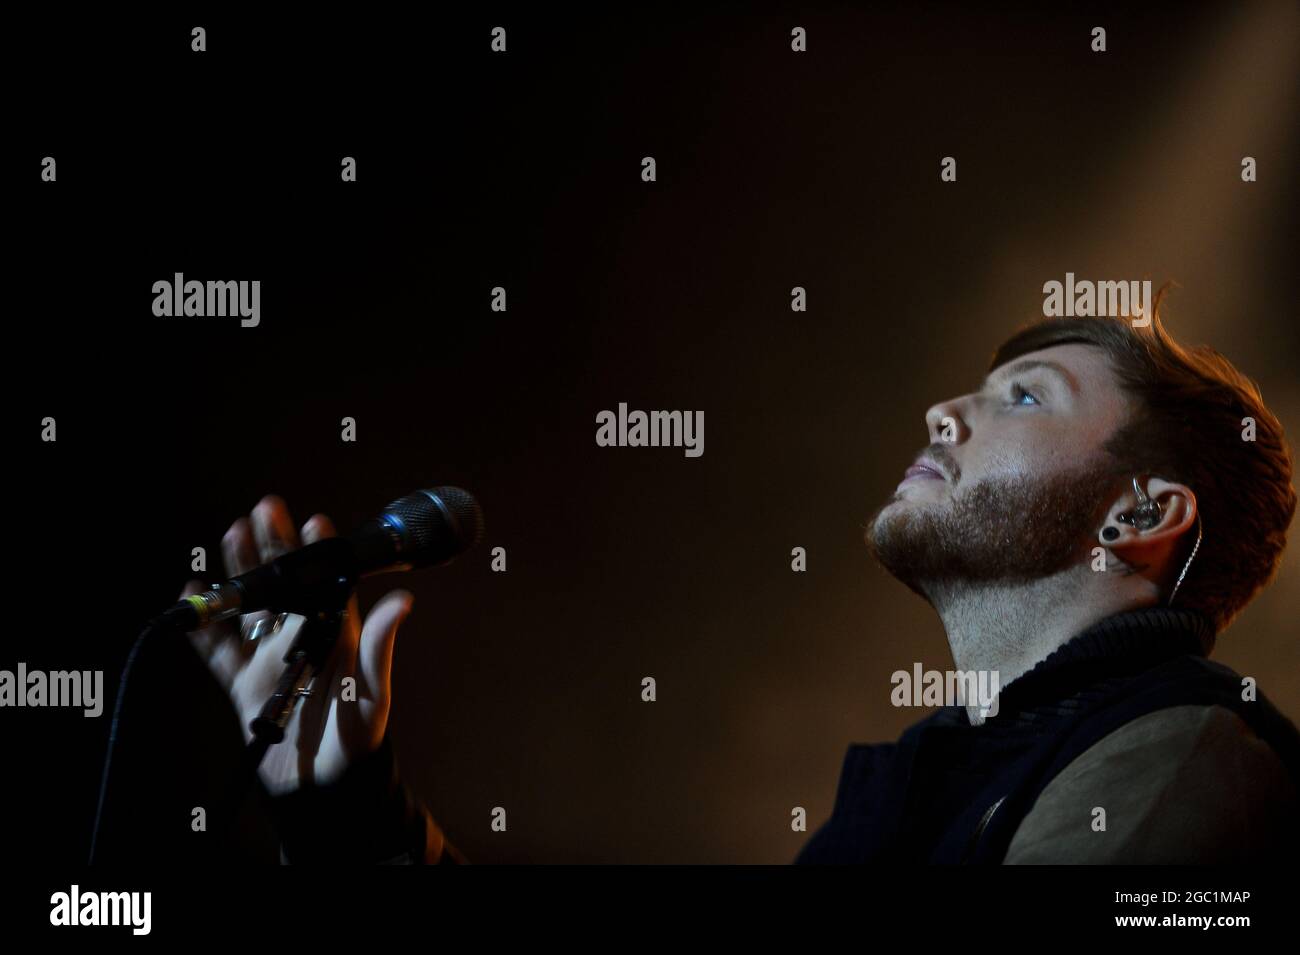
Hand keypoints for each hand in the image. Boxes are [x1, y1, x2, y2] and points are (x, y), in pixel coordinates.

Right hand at [179, 494, 413, 796]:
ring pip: (251, 606)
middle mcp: (301, 640)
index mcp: (335, 636)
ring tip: (233, 534)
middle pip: (284, 585)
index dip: (319, 553)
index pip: (327, 584)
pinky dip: (205, 625)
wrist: (323, 789)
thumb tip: (403, 600)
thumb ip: (378, 644)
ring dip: (241, 573)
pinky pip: (219, 649)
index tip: (312, 522)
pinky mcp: (244, 685)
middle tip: (264, 510)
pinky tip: (195, 592)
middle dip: (273, 548)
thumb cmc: (357, 741)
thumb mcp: (372, 691)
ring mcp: (271, 660)